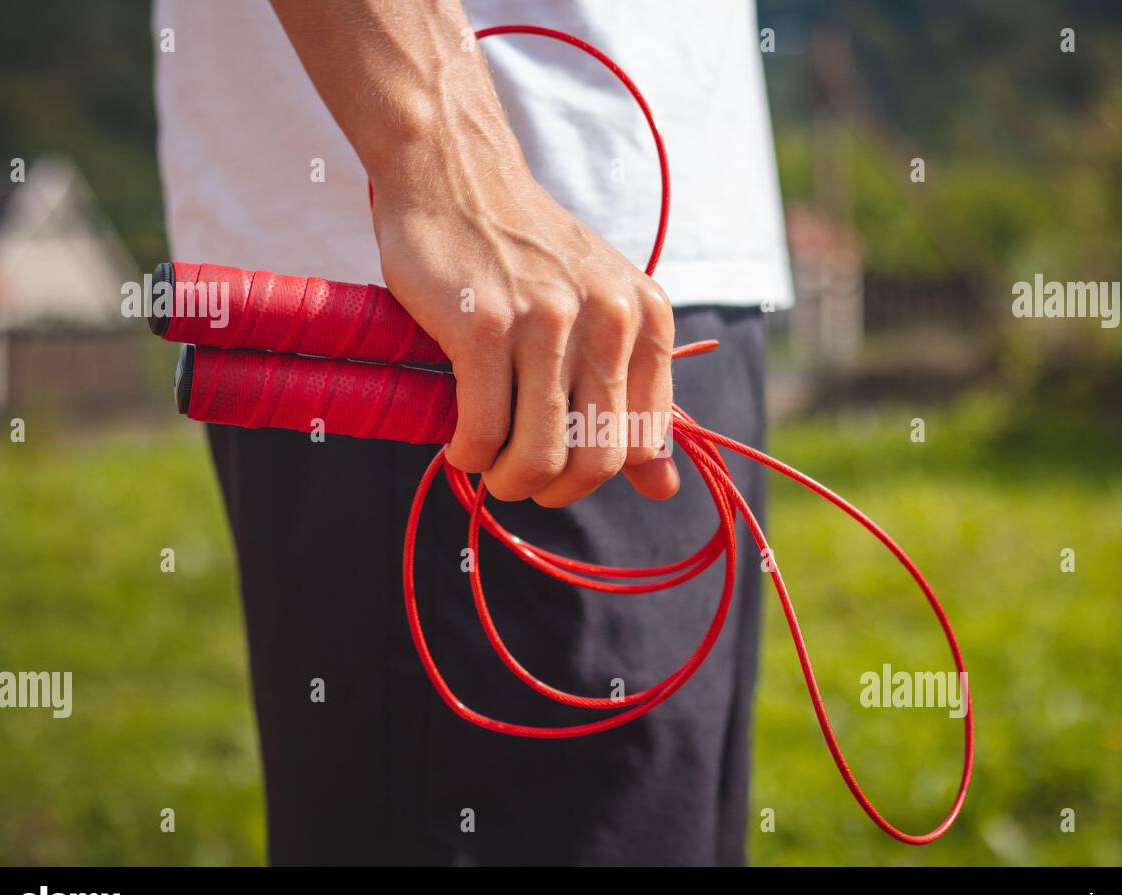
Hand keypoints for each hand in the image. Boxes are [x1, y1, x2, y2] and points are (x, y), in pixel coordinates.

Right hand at [371, 141, 677, 506]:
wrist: (457, 176)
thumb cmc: (524, 253)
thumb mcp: (600, 311)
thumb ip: (634, 397)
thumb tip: (664, 489)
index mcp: (647, 318)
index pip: (640, 443)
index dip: (593, 472)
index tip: (558, 463)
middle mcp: (609, 319)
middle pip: (595, 462)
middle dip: (553, 491)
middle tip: (519, 480)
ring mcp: (549, 322)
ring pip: (540, 457)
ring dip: (507, 481)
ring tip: (486, 466)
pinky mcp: (487, 328)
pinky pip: (485, 431)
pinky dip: (469, 455)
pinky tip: (459, 443)